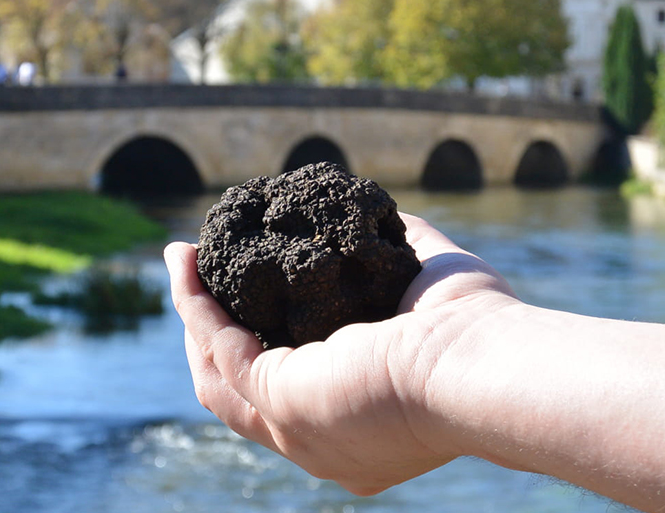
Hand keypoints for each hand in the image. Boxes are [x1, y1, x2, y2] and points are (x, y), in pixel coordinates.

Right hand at [165, 212, 520, 494]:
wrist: (485, 363)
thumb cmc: (472, 332)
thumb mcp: (422, 289)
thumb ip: (389, 260)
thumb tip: (369, 217)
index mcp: (357, 432)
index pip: (284, 392)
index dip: (252, 342)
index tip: (239, 291)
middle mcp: (319, 446)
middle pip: (235, 389)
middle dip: (208, 328)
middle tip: (195, 274)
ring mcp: (295, 433)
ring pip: (214, 374)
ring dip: (191, 313)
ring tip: (179, 261)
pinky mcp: (282, 403)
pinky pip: (219, 350)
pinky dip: (196, 306)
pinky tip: (188, 265)